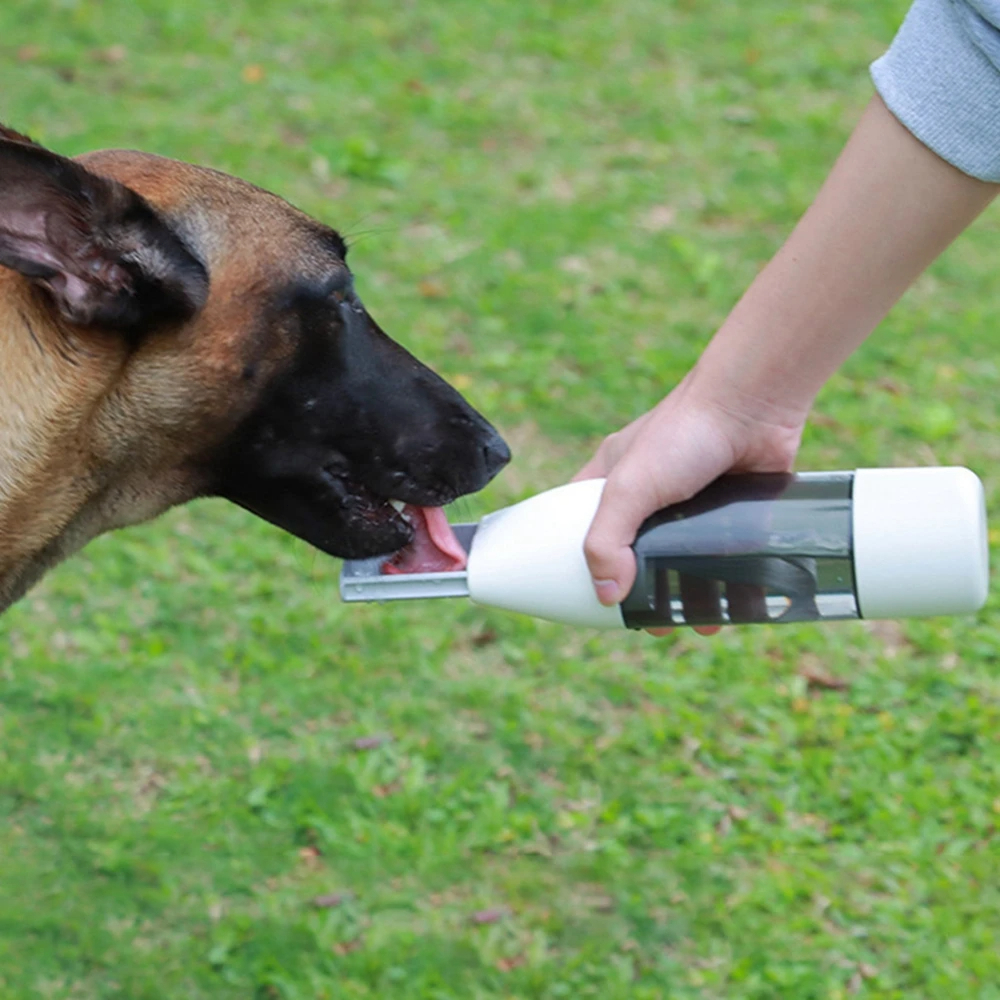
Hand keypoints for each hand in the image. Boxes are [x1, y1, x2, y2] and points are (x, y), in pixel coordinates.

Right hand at [573, 368, 806, 632]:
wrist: (754, 404)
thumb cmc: (684, 431)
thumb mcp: (629, 487)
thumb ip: (608, 540)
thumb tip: (607, 594)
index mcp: (613, 481)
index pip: (582, 527)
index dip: (582, 563)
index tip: (591, 598)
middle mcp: (651, 494)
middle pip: (636, 554)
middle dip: (642, 591)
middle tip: (649, 621)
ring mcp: (694, 504)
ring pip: (684, 560)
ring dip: (688, 595)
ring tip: (696, 622)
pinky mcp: (734, 512)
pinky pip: (727, 556)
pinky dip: (729, 583)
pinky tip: (732, 608)